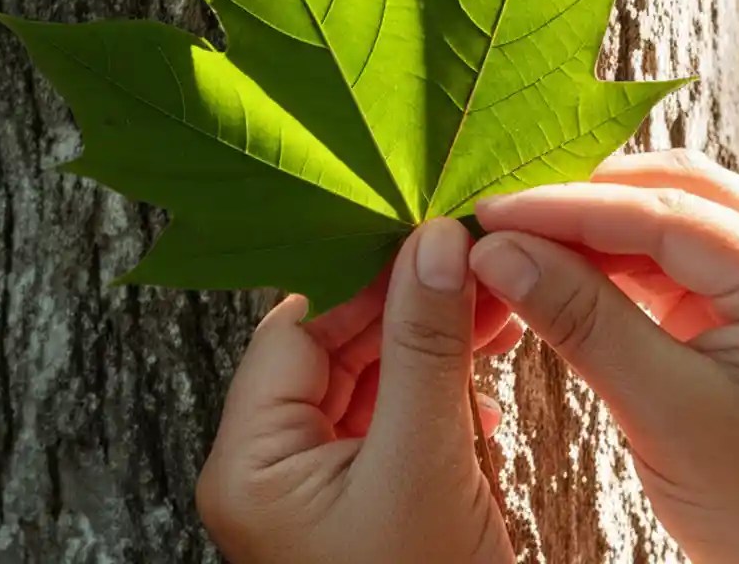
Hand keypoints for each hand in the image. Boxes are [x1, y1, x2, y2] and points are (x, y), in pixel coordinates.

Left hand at [196, 219, 516, 563]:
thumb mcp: (424, 463)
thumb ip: (426, 349)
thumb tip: (434, 245)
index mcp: (250, 465)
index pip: (294, 333)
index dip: (362, 278)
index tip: (425, 236)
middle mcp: (269, 472)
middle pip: (331, 354)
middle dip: (403, 307)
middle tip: (469, 262)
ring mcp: (314, 491)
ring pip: (365, 386)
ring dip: (426, 348)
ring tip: (488, 309)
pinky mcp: (360, 503)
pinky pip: (387, 427)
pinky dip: (433, 399)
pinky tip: (479, 391)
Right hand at [468, 149, 738, 563]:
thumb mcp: (660, 412)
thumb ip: (580, 321)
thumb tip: (497, 251)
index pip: (670, 216)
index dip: (571, 207)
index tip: (493, 214)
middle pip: (680, 189)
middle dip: (586, 196)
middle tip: (502, 216)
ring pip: (674, 212)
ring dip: (596, 220)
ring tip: (519, 239)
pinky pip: (671, 253)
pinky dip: (611, 255)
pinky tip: (559, 266)